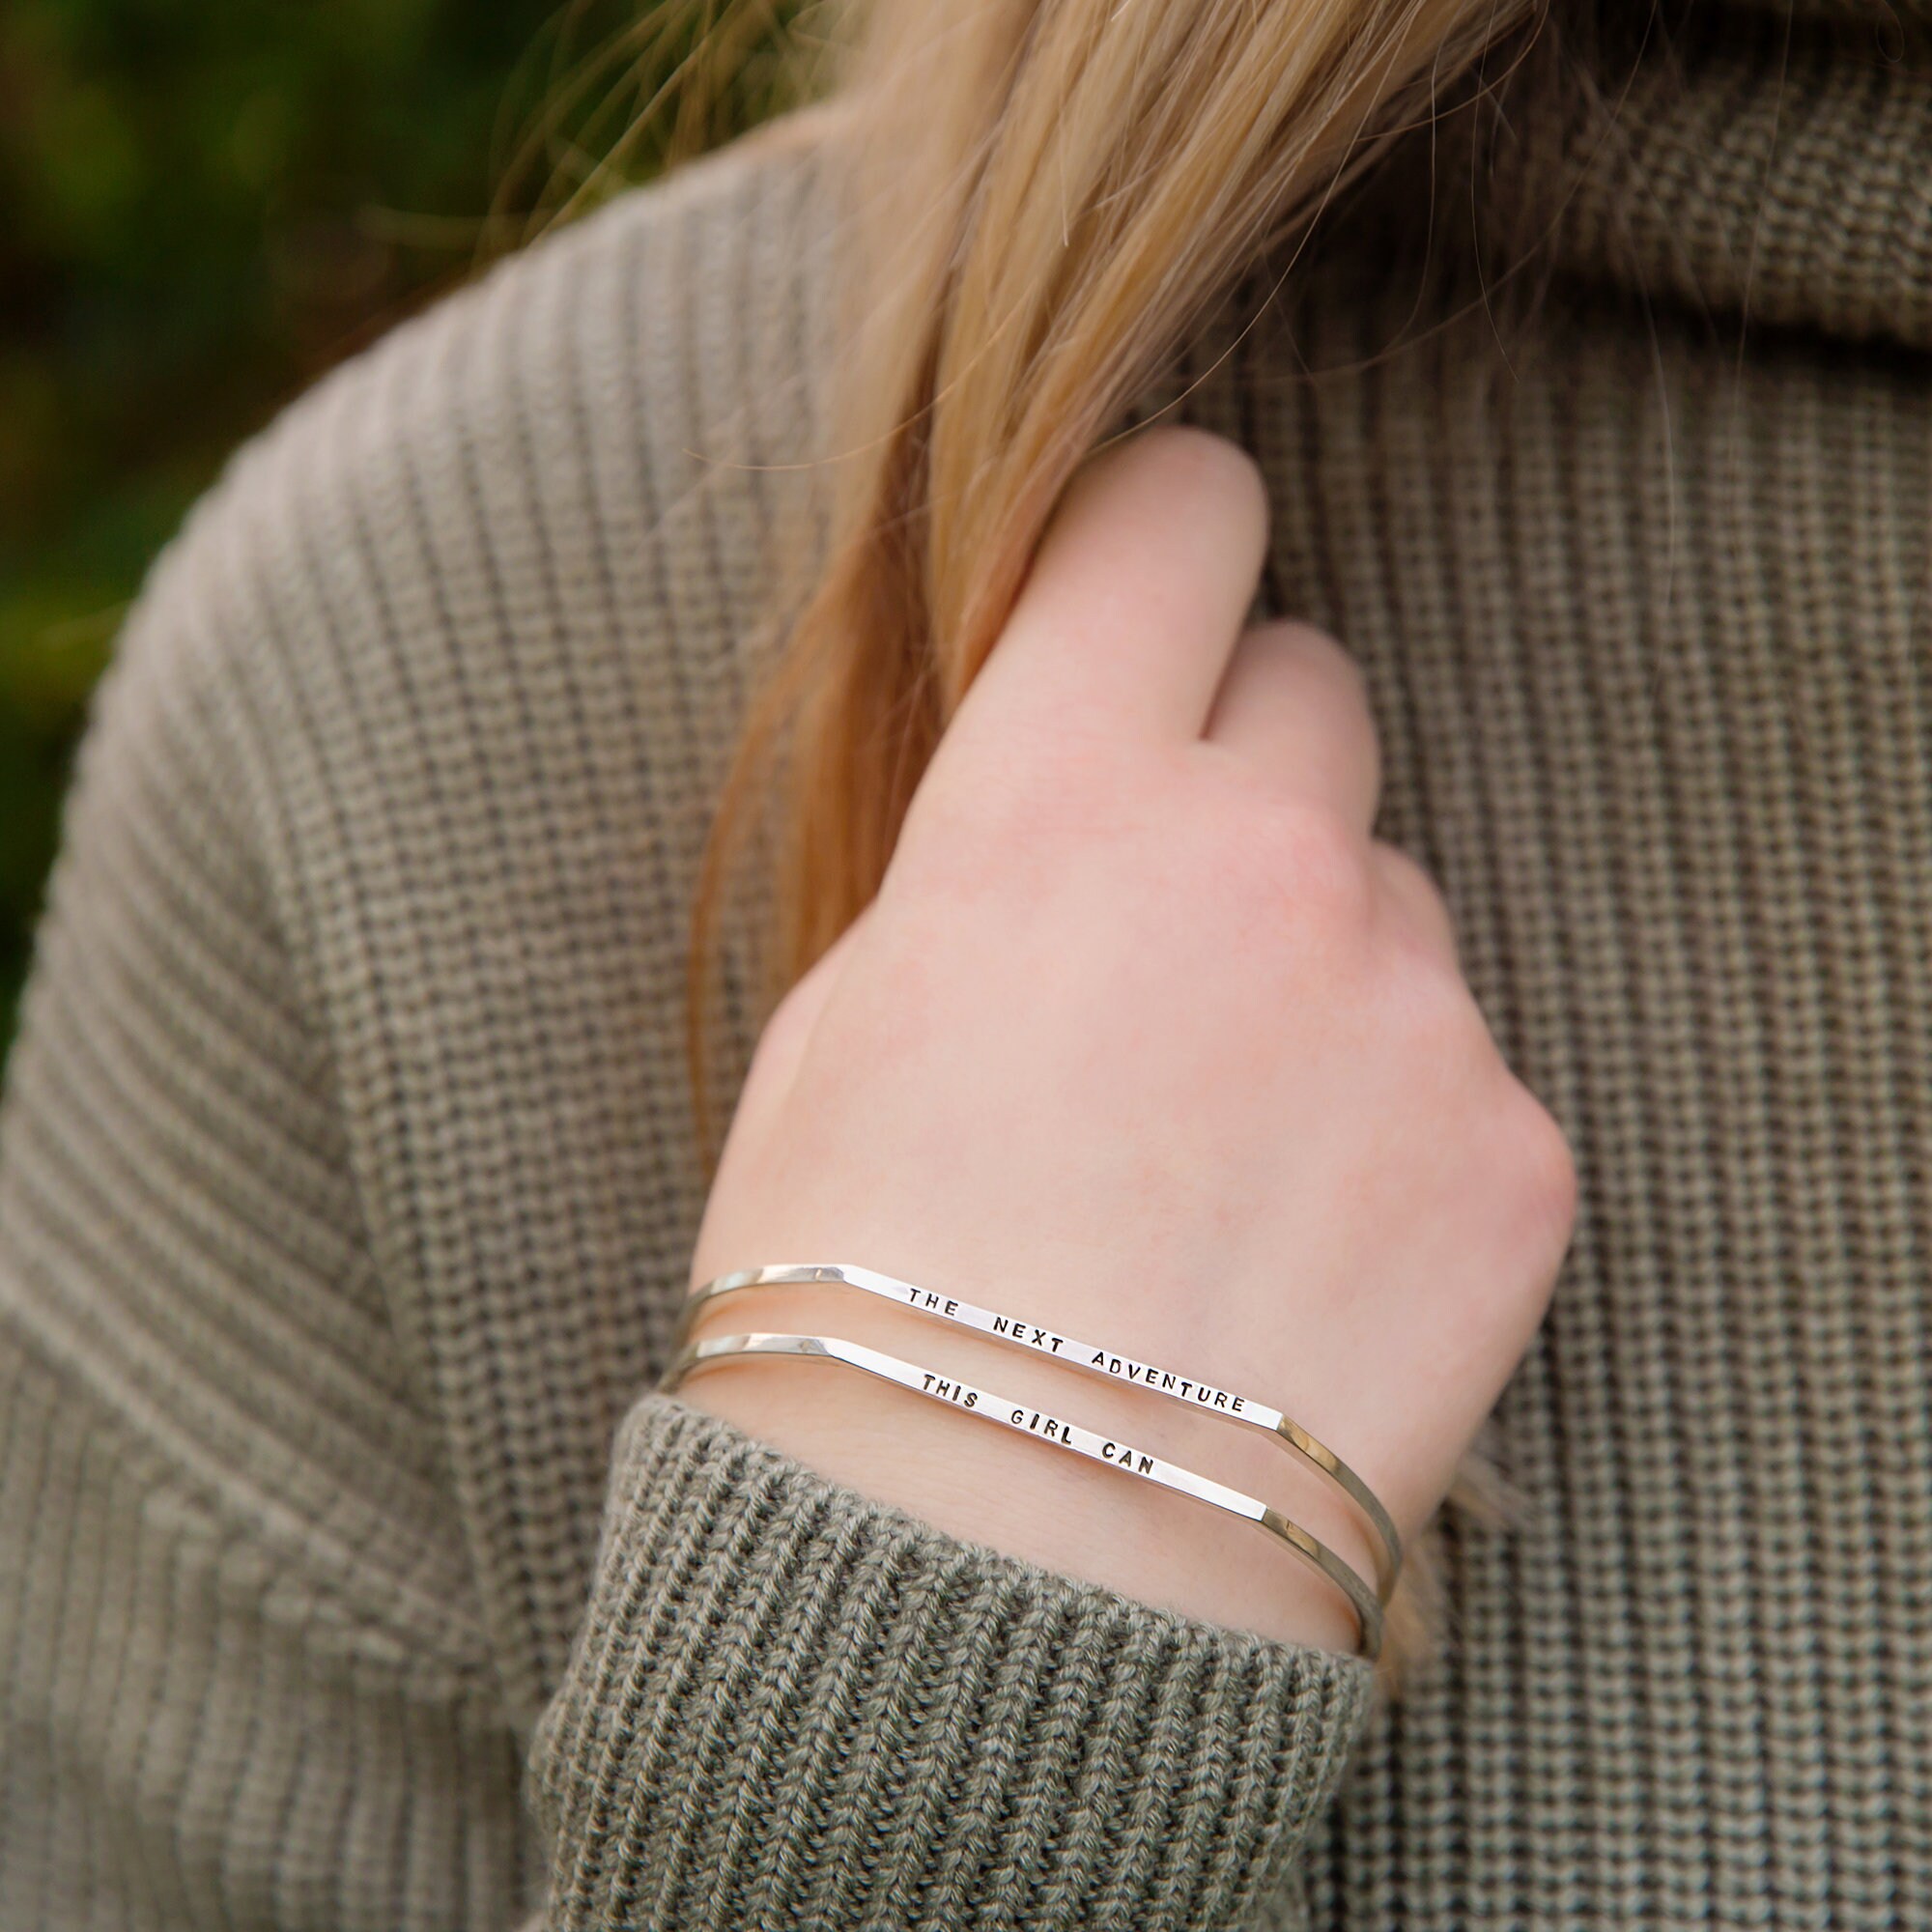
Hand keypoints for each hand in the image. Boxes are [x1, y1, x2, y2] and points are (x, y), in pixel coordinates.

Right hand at [682, 427, 1576, 1655]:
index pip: (1174, 516)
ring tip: (1217, 1150)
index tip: (1148, 591)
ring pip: (1395, 894)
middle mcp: (1264, 868)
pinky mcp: (1517, 1157)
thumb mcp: (847, 1021)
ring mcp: (1414, 1010)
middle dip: (1243, 768)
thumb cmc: (849, 1294)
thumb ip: (992, 858)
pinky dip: (1396, 1127)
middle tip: (1164, 921)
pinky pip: (1466, 1065)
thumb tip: (1075, 796)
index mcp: (1058, 805)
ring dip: (1321, 967)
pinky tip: (1297, 1254)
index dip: (1161, 533)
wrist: (990, 1579)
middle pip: (1314, 686)